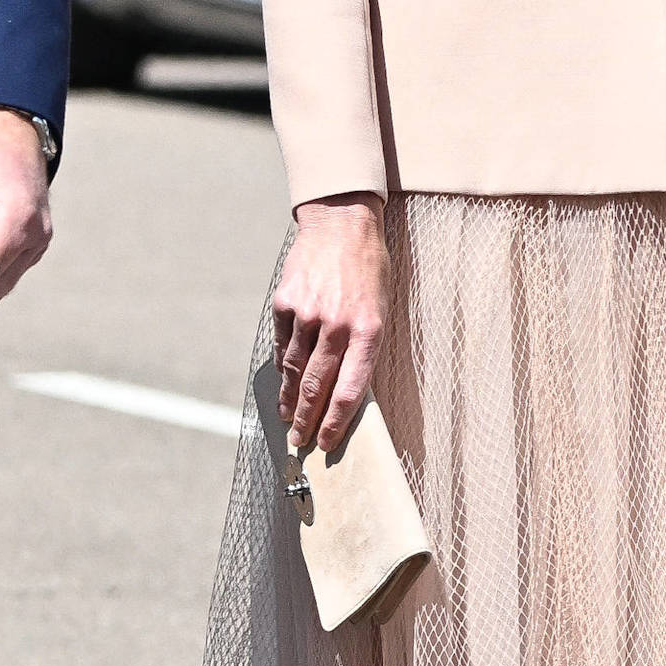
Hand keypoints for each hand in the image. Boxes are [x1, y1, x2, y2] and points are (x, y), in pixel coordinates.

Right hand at [273, 192, 385, 452]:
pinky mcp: (286, 302)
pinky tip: (285, 382)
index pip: (349, 390)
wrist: (342, 222)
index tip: (327, 443)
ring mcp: (308, 313)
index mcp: (369, 330)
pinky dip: (284, 368)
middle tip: (301, 442)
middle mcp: (337, 325)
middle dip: (308, 420)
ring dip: (290, 400)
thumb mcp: (382, 307)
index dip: (336, 423)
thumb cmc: (370, 268)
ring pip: (295, 370)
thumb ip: (366, 346)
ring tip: (288, 420)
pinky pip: (283, 345)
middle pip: (317, 387)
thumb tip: (349, 388)